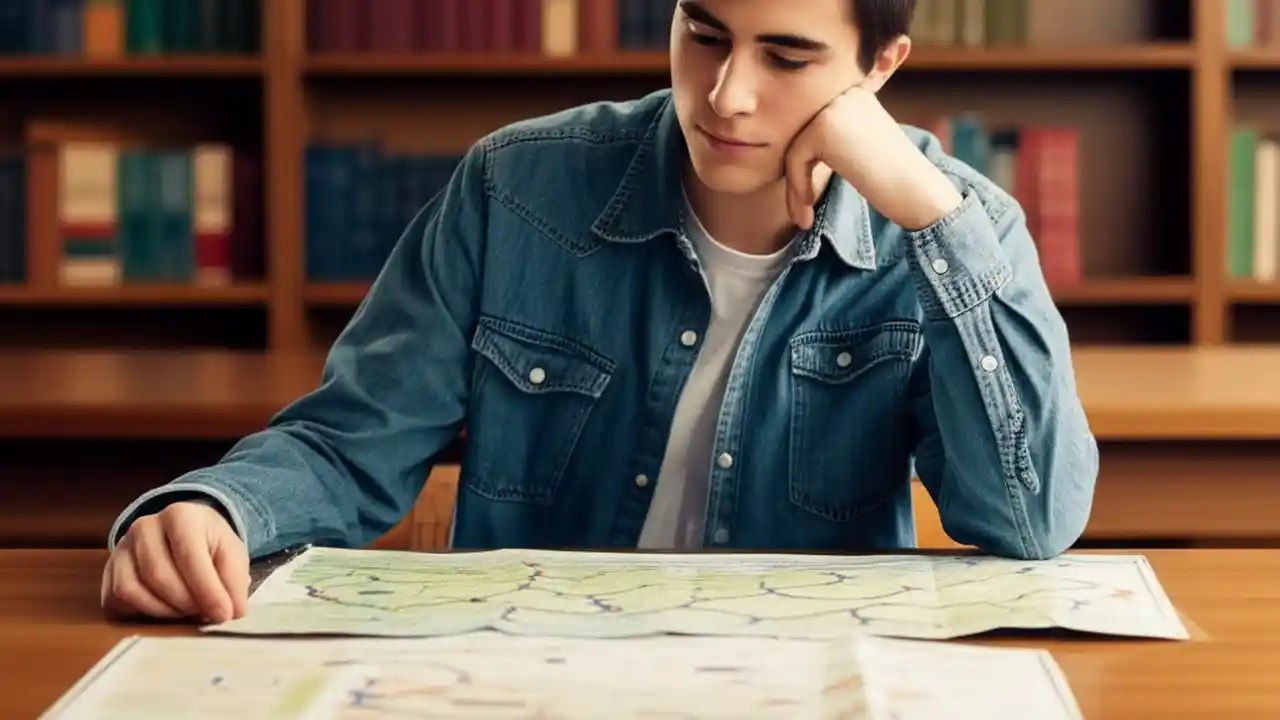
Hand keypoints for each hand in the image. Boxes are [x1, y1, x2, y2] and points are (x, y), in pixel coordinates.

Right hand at [101, 501, 248, 623]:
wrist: (183, 533)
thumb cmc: (208, 544)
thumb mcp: (231, 554)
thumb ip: (235, 579)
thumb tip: (233, 611)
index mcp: (180, 515)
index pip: (189, 555)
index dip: (208, 590)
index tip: (224, 614)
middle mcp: (144, 527)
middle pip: (159, 575)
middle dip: (187, 603)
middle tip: (206, 615)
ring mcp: (121, 548)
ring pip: (132, 590)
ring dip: (164, 612)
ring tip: (188, 612)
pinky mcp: (109, 571)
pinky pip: (116, 600)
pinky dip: (142, 614)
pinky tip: (165, 613)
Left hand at [785, 85, 962, 231]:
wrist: (918, 193)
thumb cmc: (892, 179)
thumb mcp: (860, 147)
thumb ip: (832, 139)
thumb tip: (791, 146)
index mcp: (855, 94)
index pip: (813, 127)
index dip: (805, 164)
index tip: (807, 198)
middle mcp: (845, 93)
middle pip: (801, 136)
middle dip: (797, 176)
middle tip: (801, 211)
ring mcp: (835, 107)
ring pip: (795, 149)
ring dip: (795, 187)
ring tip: (803, 219)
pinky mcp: (825, 126)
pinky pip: (795, 159)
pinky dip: (798, 190)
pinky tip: (807, 216)